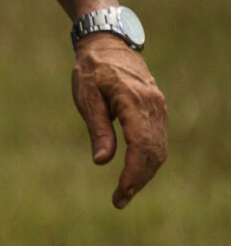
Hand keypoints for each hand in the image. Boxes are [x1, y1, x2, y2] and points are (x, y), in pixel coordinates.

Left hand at [72, 35, 167, 208]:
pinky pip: (158, 140)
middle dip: (139, 180)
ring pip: (159, 148)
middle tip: (119, 201)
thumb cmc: (91, 71)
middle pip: (153, 152)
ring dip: (145, 173)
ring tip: (125, 192)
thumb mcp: (86, 98)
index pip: (141, 146)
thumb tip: (102, 161)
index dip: (134, 173)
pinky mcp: (156, 109)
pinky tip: (135, 173)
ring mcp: (158, 108)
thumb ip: (97, 129)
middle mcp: (153, 106)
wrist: (107, 45)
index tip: (122, 193)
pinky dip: (149, 159)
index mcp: (134, 102)